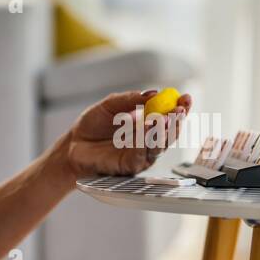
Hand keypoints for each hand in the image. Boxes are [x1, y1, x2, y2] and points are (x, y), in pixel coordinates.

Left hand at [60, 88, 193, 178]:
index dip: (180, 109)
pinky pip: (142, 156)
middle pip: (170, 133)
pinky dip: (147, 143)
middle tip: (179, 110)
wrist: (73, 144)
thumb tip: (153, 92)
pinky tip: (149, 131)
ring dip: (164, 133)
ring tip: (166, 119)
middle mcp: (148, 141)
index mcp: (147, 124)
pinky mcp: (130, 166)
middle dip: (177, 121)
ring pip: (159, 146)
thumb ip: (130, 99)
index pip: (170, 117)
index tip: (186, 98)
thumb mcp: (110, 104)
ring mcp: (140, 155)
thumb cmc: (92, 125)